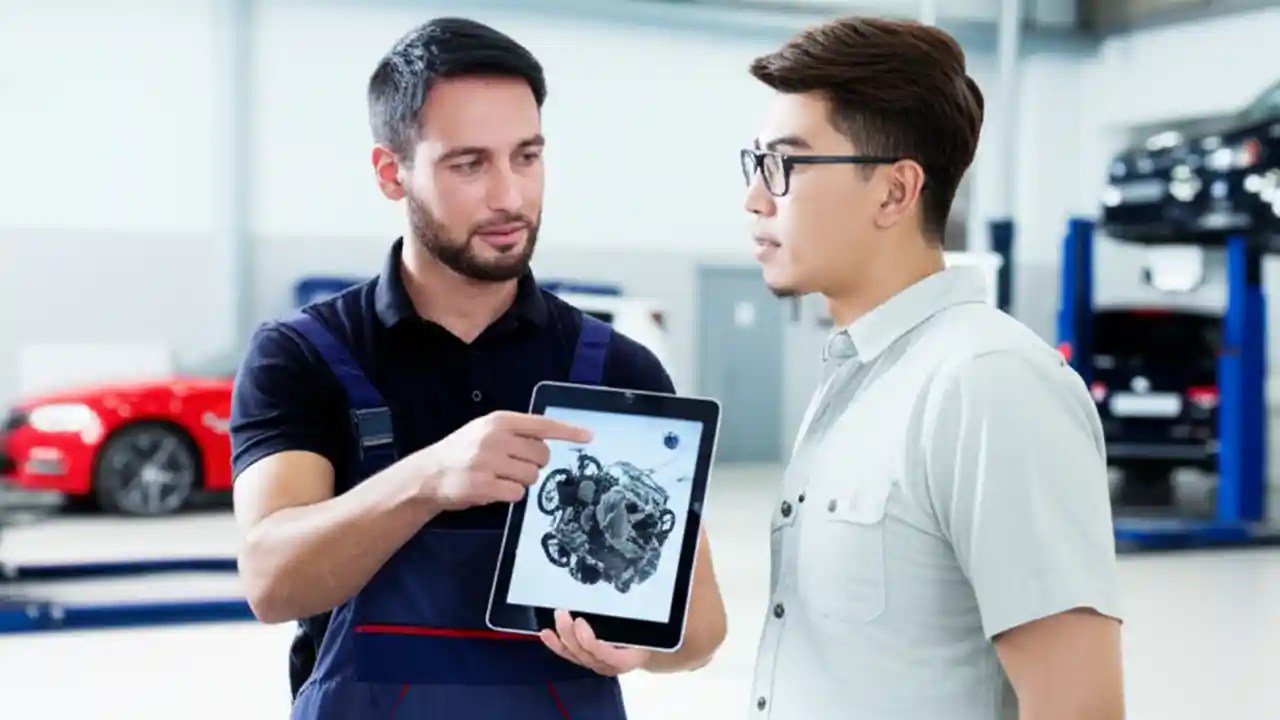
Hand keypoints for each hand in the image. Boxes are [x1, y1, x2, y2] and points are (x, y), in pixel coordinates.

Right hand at [417, 411, 591, 510]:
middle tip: (512, 467)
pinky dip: (510, 496)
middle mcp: (495, 438)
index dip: (568, 431)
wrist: (427, 474)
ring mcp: (489, 462)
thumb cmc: (461, 452)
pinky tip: (492, 490)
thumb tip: (549, 440)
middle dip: (534, 465)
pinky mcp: (484, 486)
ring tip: (498, 478)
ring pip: (532, 476)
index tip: (589, 436)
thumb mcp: (485, 431)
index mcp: (499, 421)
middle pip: (542, 455)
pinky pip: (517, 494)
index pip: (542, 424)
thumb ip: (514, 433)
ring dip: (520, 482)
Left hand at [540, 609, 651, 675]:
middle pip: (586, 654)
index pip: (606, 654)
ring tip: (550, 624)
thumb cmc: (650, 634)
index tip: (580, 622)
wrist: (649, 649)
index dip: (590, 641)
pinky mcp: (587, 658)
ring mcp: (597, 663)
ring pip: (576, 656)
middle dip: (570, 635)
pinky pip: (570, 655)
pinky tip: (546, 634)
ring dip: (561, 640)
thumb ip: (648, 612)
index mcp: (629, 657)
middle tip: (562, 614)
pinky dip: (557, 645)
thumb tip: (650, 590)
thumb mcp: (652, 625)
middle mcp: (610, 664)